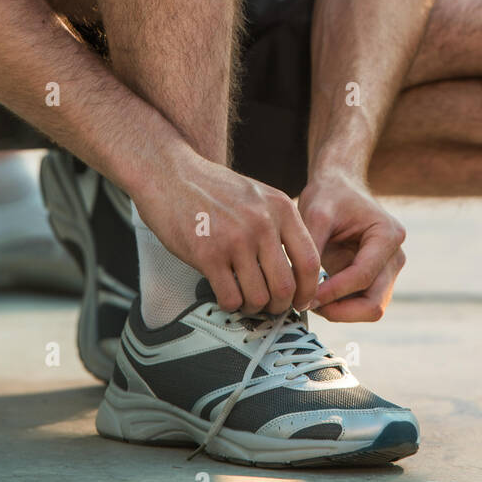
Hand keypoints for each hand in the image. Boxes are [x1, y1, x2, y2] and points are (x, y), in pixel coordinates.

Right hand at [133, 143, 320, 315]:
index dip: (308, 290)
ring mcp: (235, 240)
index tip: (301, 302)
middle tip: (269, 306)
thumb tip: (297, 269)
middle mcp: (262, 224)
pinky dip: (230, 304)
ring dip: (252, 307)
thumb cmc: (212, 188)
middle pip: (285, 286)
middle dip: (278, 305)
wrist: (171, 174)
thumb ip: (278, 226)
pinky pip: (230, 298)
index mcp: (280, 208)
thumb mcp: (258, 196)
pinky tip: (224, 292)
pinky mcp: (208, 255)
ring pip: (258, 297)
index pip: (309, 261)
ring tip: (244, 298)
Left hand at [296, 170, 406, 321]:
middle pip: (375, 303)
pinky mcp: (376, 279)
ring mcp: (388, 270)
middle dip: (341, 310)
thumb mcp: (315, 215)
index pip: (363, 276)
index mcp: (387, 235)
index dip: (334, 292)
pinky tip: (318, 295)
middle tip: (309, 304)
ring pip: (369, 309)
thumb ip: (311, 251)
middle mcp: (394, 256)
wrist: (339, 186)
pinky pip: (361, 303)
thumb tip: (304, 292)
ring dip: (341, 311)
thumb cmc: (329, 195)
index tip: (306, 297)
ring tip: (311, 299)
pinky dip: (341, 307)